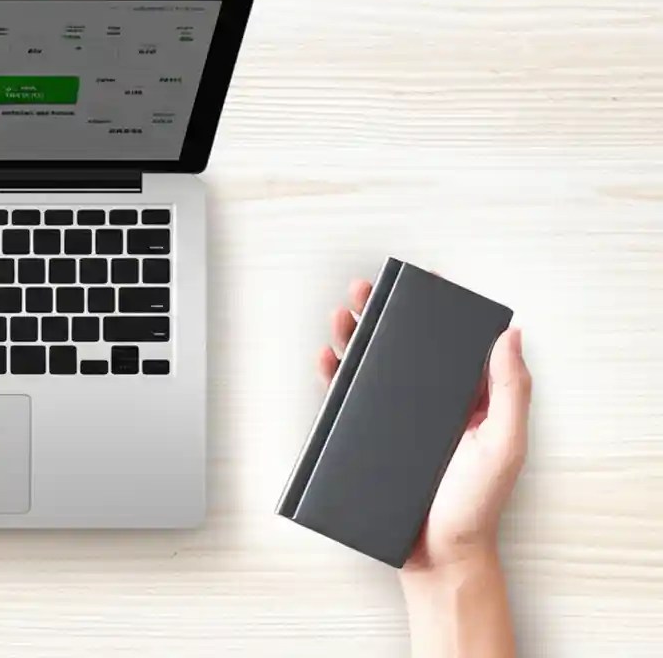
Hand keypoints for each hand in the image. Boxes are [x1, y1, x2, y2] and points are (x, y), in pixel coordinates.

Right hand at [316, 279, 531, 572]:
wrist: (437, 556)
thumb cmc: (475, 507)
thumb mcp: (504, 446)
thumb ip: (512, 392)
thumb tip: (510, 335)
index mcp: (468, 398)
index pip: (449, 343)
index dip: (434, 310)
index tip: (421, 282)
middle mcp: (431, 404)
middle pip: (404, 347)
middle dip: (382, 314)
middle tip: (367, 290)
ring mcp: (398, 420)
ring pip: (372, 368)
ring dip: (354, 338)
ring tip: (342, 316)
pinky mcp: (371, 439)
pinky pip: (348, 402)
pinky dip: (334, 378)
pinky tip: (327, 360)